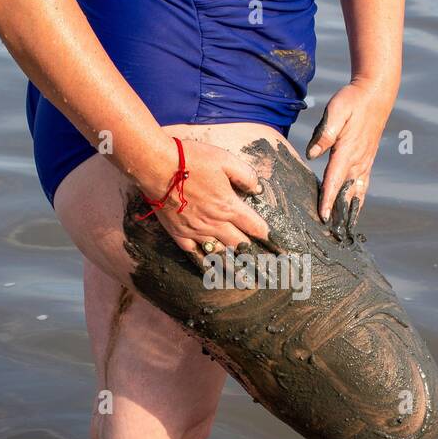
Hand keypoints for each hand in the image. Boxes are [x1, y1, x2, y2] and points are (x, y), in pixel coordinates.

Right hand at [137, 137, 270, 263]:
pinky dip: (206, 264)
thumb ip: (245, 175)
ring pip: (220, 253)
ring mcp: (196, 231)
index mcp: (228, 206)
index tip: (281, 250)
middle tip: (265, 269)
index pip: (255, 227)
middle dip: (255, 256)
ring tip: (245, 278)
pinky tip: (212, 272)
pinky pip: (195, 254)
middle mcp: (215, 223)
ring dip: (233, 264)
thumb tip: (257, 189)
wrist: (156, 166)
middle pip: (240, 244)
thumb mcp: (225, 159)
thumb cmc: (191, 159)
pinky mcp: (179, 233)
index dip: (270, 239)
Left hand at [306, 80, 393, 226]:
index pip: (334, 181)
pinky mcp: (367, 160)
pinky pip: (363, 186)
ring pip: (356, 193)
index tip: (322, 217)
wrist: (376, 94)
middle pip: (345, 193)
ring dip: (349, 212)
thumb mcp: (336, 111)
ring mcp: (365, 162)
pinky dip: (358, 202)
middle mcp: (358, 161)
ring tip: (342, 230)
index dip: (327, 200)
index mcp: (347, 151)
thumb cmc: (352, 100)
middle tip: (330, 234)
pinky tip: (354, 212)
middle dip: (337, 214)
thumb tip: (312, 154)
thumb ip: (325, 133)